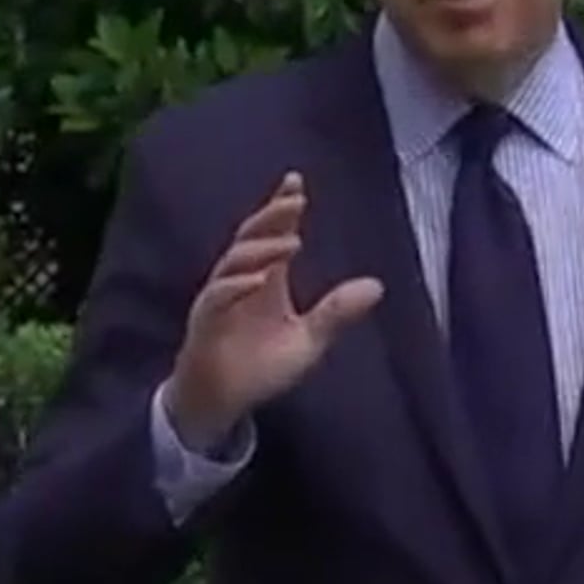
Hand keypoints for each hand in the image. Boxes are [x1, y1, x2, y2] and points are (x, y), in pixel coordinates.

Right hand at [166, 172, 383, 450]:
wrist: (222, 401)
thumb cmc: (261, 368)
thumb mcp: (308, 341)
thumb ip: (336, 313)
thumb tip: (377, 286)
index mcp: (265, 280)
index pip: (273, 235)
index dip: (282, 208)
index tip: (296, 182)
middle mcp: (241, 281)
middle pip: (252, 237)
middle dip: (271, 216)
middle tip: (294, 198)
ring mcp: (220, 299)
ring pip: (235, 261)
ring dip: (262, 249)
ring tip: (291, 242)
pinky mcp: (206, 321)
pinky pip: (219, 296)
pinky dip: (236, 285)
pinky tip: (259, 278)